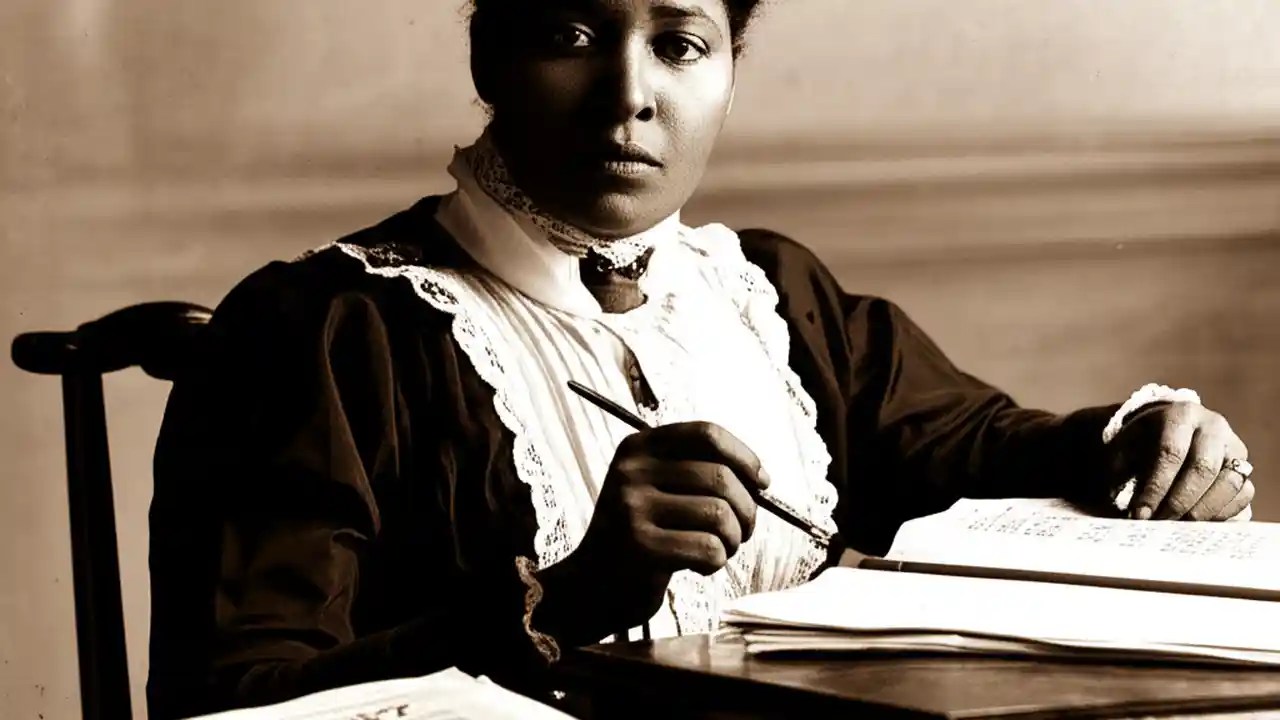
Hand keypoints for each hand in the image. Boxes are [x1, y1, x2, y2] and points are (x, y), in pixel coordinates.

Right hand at [542, 421, 768, 637]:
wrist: (592, 585)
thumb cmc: (641, 535)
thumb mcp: (656, 487)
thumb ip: (698, 472)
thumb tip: (760, 480)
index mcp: (638, 447)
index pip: (706, 433)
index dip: (744, 456)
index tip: (762, 483)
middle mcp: (632, 471)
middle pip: (720, 477)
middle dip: (746, 509)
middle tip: (741, 531)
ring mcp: (633, 508)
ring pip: (719, 514)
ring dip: (732, 539)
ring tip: (718, 549)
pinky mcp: (641, 547)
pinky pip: (709, 548)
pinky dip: (716, 562)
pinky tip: (699, 566)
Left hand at [1109, 401, 1252, 520]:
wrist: (1172, 428)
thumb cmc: (1144, 441)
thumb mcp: (1125, 446)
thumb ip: (1121, 471)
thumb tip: (1132, 510)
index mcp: (1181, 415)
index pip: (1170, 452)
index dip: (1155, 487)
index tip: (1140, 514)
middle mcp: (1214, 428)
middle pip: (1203, 468)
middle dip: (1179, 502)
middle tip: (1159, 523)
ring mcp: (1236, 448)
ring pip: (1229, 484)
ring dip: (1202, 511)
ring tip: (1176, 526)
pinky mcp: (1246, 469)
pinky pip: (1243, 495)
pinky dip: (1222, 514)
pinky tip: (1196, 523)